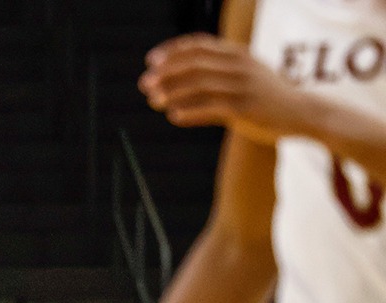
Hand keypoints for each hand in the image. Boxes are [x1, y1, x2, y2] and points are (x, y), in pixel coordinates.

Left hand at [139, 34, 310, 142]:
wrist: (301, 112)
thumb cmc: (266, 94)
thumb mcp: (244, 72)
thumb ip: (217, 69)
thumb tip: (177, 75)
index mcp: (238, 53)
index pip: (199, 44)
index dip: (172, 51)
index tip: (151, 61)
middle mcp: (240, 66)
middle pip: (194, 64)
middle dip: (165, 73)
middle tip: (144, 84)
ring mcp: (243, 86)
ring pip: (199, 86)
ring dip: (172, 92)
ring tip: (153, 101)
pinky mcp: (245, 108)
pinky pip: (211, 109)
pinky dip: (190, 112)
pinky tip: (174, 116)